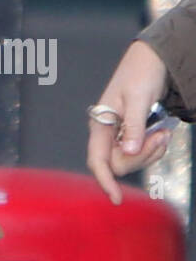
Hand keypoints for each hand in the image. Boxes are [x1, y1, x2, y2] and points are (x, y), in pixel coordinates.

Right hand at [86, 40, 170, 204]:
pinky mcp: (131, 135)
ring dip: (151, 152)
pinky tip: (162, 133)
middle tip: (160, 137)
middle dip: (142, 157)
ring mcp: (119, 135)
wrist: (152, 61)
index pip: (97, 160)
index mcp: (100, 123)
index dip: (105, 181)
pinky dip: (155, 148)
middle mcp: (106, 133)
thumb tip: (129, 151)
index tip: (117, 199)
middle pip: (119, 164)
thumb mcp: (138, 98)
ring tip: (163, 132)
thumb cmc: (141, 74)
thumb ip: (133, 126)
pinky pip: (142, 154)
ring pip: (132, 161)